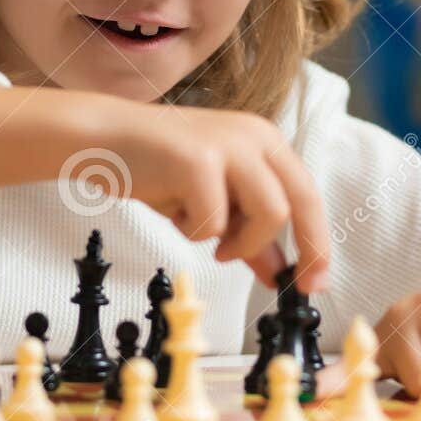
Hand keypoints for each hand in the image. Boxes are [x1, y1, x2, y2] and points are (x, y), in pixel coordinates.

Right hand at [100, 97, 330, 291]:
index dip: (318, 242)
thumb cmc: (158, 169)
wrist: (103, 139)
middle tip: (289, 284)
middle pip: (300, 203)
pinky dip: (195, 231)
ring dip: (240, 243)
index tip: (315, 283)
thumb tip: (279, 274)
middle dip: (305, 249)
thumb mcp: (214, 203)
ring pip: (268, 214)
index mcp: (264, 141)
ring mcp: (227, 145)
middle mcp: (254, 136)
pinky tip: (174, 211)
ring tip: (212, 242)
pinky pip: (214, 222)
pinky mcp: (197, 161)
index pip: (307, 194)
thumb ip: (248, 236)